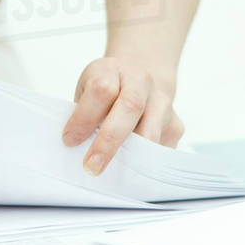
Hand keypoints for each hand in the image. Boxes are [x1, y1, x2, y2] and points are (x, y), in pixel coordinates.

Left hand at [62, 57, 183, 175]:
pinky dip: (144, 164)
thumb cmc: (108, 88)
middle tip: (92, 166)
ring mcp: (162, 102)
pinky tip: (130, 169)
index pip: (101, 89)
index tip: (69, 141)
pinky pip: (161, 149)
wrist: (142, 74)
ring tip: (112, 174)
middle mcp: (141, 81)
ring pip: (151, 131)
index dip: (84, 117)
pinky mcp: (175, 125)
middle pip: (130, 106)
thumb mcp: (87, 90)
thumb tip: (76, 149)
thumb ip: (83, 114)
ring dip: (129, 157)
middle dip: (109, 141)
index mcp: (111, 70)